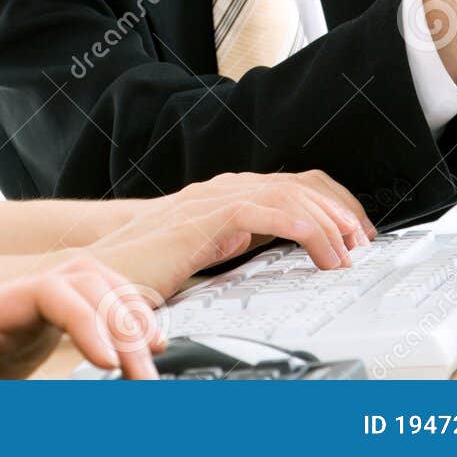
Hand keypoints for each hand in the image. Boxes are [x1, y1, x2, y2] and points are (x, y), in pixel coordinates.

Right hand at [87, 170, 376, 296]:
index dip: (330, 203)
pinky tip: (319, 248)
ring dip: (326, 221)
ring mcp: (208, 200)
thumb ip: (236, 251)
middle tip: (364, 241)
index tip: (357, 232)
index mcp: (223, 199)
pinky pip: (261, 211)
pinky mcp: (199, 220)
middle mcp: (219, 191)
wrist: (92, 276)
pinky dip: (299, 226)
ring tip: (348, 251)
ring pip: (285, 192)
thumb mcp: (204, 261)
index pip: (289, 184)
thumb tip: (275, 265)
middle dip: (339, 209)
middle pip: (296, 181)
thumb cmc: (140, 272)